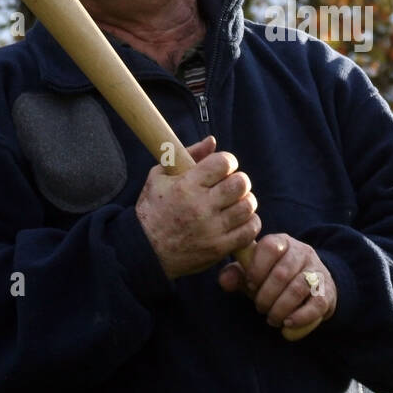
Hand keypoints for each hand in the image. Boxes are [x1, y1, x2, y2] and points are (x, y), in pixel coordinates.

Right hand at [135, 135, 261, 278]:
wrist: (143, 251)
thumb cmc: (151, 211)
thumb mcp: (159, 177)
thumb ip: (187, 156)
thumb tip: (212, 141)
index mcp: (186, 186)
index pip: (224, 163)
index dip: (228, 161)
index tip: (223, 167)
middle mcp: (201, 207)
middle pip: (241, 183)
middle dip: (239, 180)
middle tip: (230, 185)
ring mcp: (212, 229)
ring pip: (248, 206)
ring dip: (245, 201)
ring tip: (234, 203)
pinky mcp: (219, 248)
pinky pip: (249, 230)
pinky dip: (249, 222)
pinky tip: (238, 220)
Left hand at [218, 233, 336, 329]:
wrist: (311, 286)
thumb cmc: (275, 278)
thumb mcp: (255, 273)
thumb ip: (237, 275)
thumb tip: (225, 281)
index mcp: (282, 242)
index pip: (270, 246)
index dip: (257, 268)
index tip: (250, 285)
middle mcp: (302, 252)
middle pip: (282, 272)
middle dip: (266, 295)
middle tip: (259, 308)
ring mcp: (317, 270)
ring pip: (298, 288)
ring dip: (280, 308)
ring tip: (272, 319)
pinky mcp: (327, 291)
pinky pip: (316, 304)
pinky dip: (300, 317)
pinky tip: (287, 324)